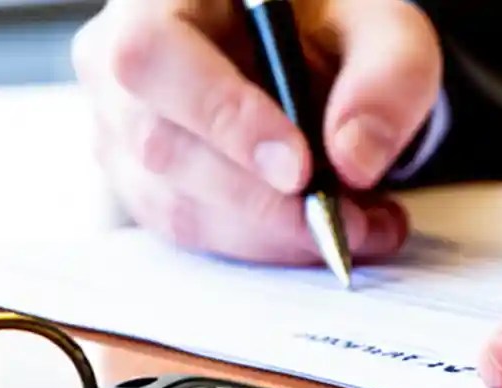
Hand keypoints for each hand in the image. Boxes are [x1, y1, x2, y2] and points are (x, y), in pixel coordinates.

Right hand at [71, 0, 441, 263]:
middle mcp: (116, 60)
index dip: (221, 116)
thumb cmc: (325, 28)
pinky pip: (191, 232)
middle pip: (160, 144)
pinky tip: (321, 230)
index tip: (298, 170)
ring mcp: (118, 130)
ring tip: (358, 227)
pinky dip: (263, 245)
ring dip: (270, 233)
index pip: (154, 55)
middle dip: (260, 200)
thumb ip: (385, 78)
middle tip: (344, 219)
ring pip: (174, 204)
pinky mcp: (140, 185)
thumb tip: (355, 159)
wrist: (302, 55)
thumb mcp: (380, 29)